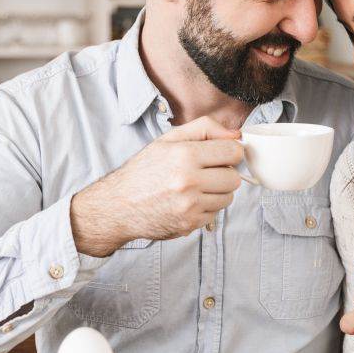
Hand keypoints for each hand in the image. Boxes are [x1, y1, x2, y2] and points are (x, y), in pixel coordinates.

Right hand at [70, 116, 243, 254]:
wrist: (118, 205)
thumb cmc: (144, 170)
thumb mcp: (168, 139)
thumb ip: (204, 129)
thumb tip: (235, 135)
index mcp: (185, 155)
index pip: (233, 152)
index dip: (231, 152)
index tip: (222, 155)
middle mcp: (188, 181)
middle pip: (234, 178)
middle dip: (225, 174)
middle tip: (207, 173)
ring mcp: (190, 205)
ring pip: (228, 198)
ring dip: (218, 192)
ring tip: (197, 188)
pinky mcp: (190, 223)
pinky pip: (216, 213)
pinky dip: (206, 208)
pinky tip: (189, 202)